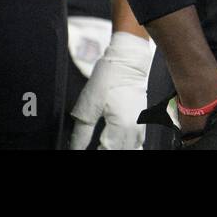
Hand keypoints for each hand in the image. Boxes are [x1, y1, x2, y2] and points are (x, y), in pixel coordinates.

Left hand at [69, 31, 153, 148]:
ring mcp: (140, 125)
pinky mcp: (141, 119)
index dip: (96, 153)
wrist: (127, 62)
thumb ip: (81, 134)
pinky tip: (120, 146)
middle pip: (120, 152)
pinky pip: (138, 142)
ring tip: (104, 146)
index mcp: (120, 127)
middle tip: (94, 147)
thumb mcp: (88, 108)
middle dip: (106, 151)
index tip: (83, 151)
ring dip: (118, 150)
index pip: (106, 152)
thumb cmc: (108, 79)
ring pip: (131, 149)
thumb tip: (75, 149)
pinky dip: (129, 147)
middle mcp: (133, 130)